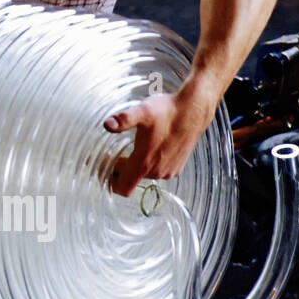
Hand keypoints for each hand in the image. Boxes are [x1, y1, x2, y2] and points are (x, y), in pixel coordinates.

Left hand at [104, 88, 218, 197]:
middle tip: (113, 152)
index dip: (110, 181)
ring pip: (144, 175)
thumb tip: (108, 124)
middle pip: (131, 179)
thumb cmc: (167, 112)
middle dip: (120, 169)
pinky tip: (149, 147)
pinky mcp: (177, 167)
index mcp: (145, 163)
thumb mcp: (142, 111)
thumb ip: (124, 119)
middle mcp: (156, 171)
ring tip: (131, 148)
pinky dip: (150, 163)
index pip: (123, 188)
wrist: (193, 110)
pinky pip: (157, 171)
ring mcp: (168, 171)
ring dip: (136, 165)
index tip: (104, 167)